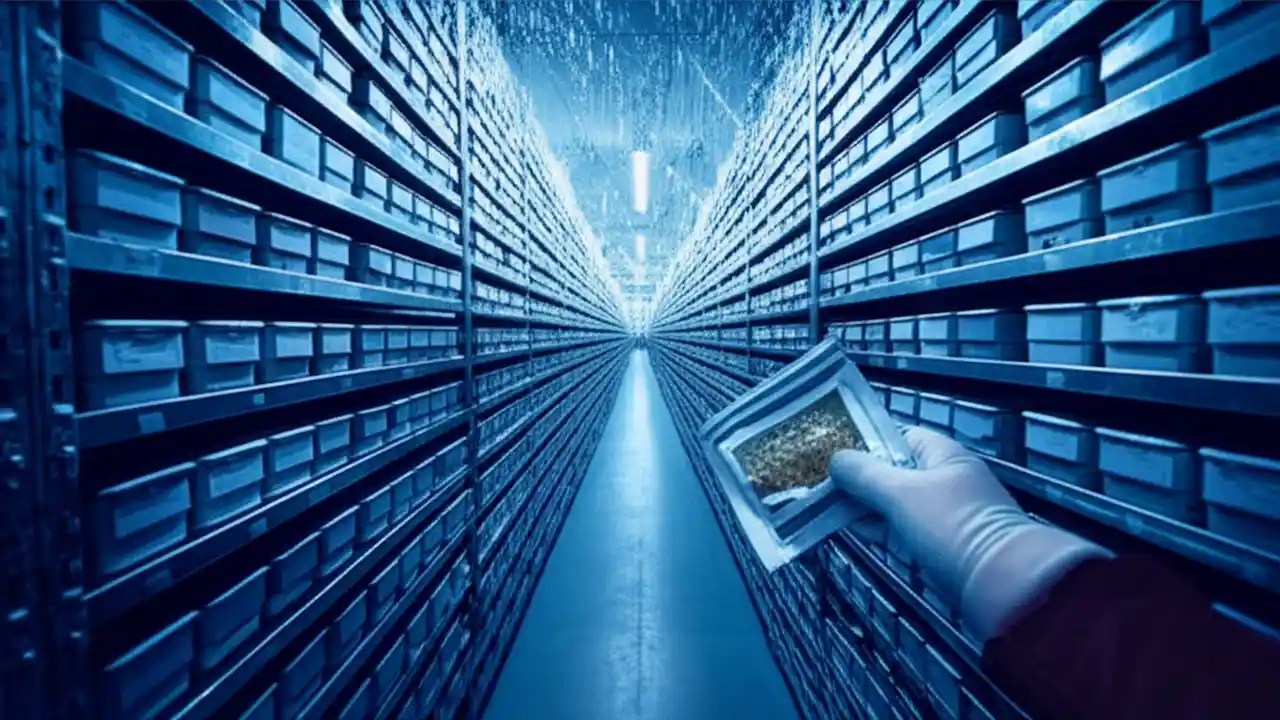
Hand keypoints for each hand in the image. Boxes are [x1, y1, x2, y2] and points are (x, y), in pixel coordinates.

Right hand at [829, 426, 1109, 642]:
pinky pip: (901, 530)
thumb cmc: (951, 525)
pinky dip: (878, 528)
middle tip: (820, 481)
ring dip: (865, 505)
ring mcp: (944, 515)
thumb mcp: (902, 494)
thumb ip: (865, 475)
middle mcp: (946, 480)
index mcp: (944, 455)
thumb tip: (835, 459)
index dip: (867, 440)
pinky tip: (851, 529)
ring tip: (825, 505)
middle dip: (860, 477)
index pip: (900, 436)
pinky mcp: (939, 546)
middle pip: (894, 471)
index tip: (833, 449)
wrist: (1002, 583)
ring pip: (895, 503)